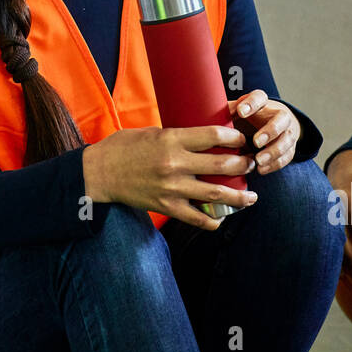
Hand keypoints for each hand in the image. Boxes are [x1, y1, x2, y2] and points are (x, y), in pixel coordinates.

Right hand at [82, 125, 253, 230]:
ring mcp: (172, 187)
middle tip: (252, 163)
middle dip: (243, 164)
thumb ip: (177, 135)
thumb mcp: (152, 131)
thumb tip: (203, 136)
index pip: (214, 136)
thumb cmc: (123, 147)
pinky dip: (213, 221)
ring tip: (251, 197)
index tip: (243, 140)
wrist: (99, 173)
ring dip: (238, 196)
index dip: (235, 138)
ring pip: (216, 194)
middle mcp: (175, 163)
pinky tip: (222, 219)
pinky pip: (197, 218)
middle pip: (221, 165)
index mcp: (172, 139)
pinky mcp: (166, 206)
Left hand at [230, 90, 300, 174]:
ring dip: (273, 151)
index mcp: (262, 103)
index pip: (260, 97)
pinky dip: (275, 164)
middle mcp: (278, 115)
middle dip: (270, 131)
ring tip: (258, 161)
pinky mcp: (290, 148)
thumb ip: (227, 112)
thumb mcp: (236, 112)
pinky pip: (287, 156)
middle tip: (256, 142)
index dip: (252, 103)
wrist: (270, 126)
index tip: (240, 112)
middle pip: (281, 118)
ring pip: (287, 139)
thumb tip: (213, 114)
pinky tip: (261, 169)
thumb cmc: (248, 119)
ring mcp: (287, 131)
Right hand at [325, 148, 351, 279]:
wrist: (341, 164)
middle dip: (348, 257)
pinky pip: (326, 237)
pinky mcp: (323, 217)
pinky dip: (331, 252)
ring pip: (329, 239)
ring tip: (347, 278)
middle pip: (338, 235)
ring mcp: (325, 212)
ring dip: (338, 258)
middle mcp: (332, 205)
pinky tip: (336, 270)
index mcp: (346, 195)